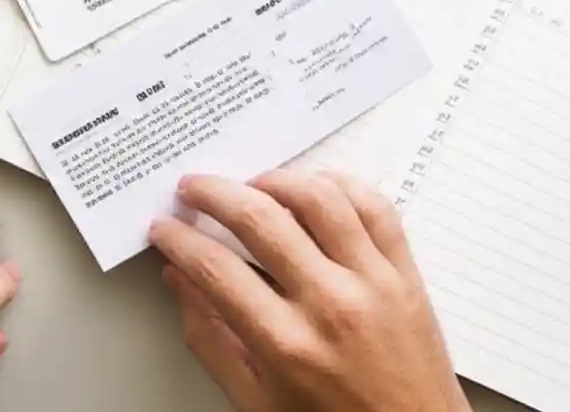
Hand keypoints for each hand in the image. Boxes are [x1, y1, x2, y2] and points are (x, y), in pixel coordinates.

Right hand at [151, 170, 470, 411]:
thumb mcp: (256, 400)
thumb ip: (210, 340)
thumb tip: (178, 280)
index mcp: (286, 344)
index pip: (216, 269)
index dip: (179, 240)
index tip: (164, 227)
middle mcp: (330, 305)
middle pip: (260, 220)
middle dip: (214, 194)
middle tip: (192, 188)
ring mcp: (373, 282)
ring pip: (319, 199)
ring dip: (275, 179)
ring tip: (250, 183)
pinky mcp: (405, 272)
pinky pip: (374, 207)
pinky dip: (340, 185)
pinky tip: (313, 187)